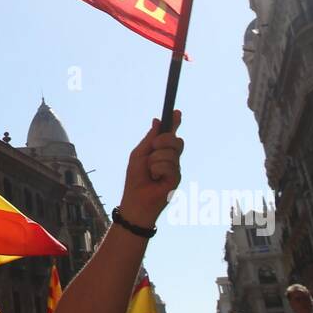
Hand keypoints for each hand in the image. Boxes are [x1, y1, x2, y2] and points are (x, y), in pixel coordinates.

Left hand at [119, 111, 183, 226]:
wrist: (135, 200)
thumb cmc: (135, 178)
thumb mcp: (139, 154)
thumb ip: (149, 139)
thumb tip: (157, 121)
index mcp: (160, 151)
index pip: (170, 134)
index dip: (174, 123)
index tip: (176, 112)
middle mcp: (170, 158)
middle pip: (175, 140)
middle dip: (162, 141)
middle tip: (152, 149)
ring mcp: (175, 168)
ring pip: (170, 152)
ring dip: (155, 160)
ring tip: (150, 172)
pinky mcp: (177, 178)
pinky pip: (169, 165)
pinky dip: (157, 170)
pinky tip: (155, 179)